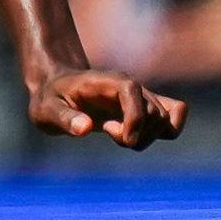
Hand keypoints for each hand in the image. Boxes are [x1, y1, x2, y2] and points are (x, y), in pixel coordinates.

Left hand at [28, 65, 184, 149]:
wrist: (57, 91)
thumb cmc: (50, 99)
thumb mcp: (46, 110)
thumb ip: (63, 118)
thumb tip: (85, 128)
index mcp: (109, 82)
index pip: (135, 93)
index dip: (133, 117)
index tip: (114, 134)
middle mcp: (132, 87)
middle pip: (154, 113)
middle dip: (135, 134)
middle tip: (105, 130)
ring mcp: (142, 97)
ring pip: (165, 120)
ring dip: (146, 137)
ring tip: (115, 132)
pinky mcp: (146, 108)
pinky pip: (174, 117)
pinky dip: (165, 131)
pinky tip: (137, 135)